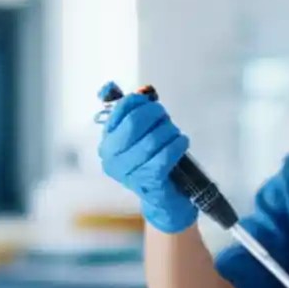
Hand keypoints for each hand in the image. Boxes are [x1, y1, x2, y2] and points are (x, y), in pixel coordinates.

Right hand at [97, 82, 197, 233]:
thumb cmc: (152, 162)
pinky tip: (181, 143)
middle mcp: (112, 159)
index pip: (118, 111)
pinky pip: (164, 156)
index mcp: (107, 144)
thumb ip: (131, 112)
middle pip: (133, 123)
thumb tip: (119, 88)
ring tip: (174, 134)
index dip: (137, 101)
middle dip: (154, 114)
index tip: (149, 102)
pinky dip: (177, 145)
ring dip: (169, 131)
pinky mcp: (149, 183)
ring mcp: (129, 173)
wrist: (164, 199)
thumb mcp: (138, 136)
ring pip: (151, 140)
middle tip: (164, 117)